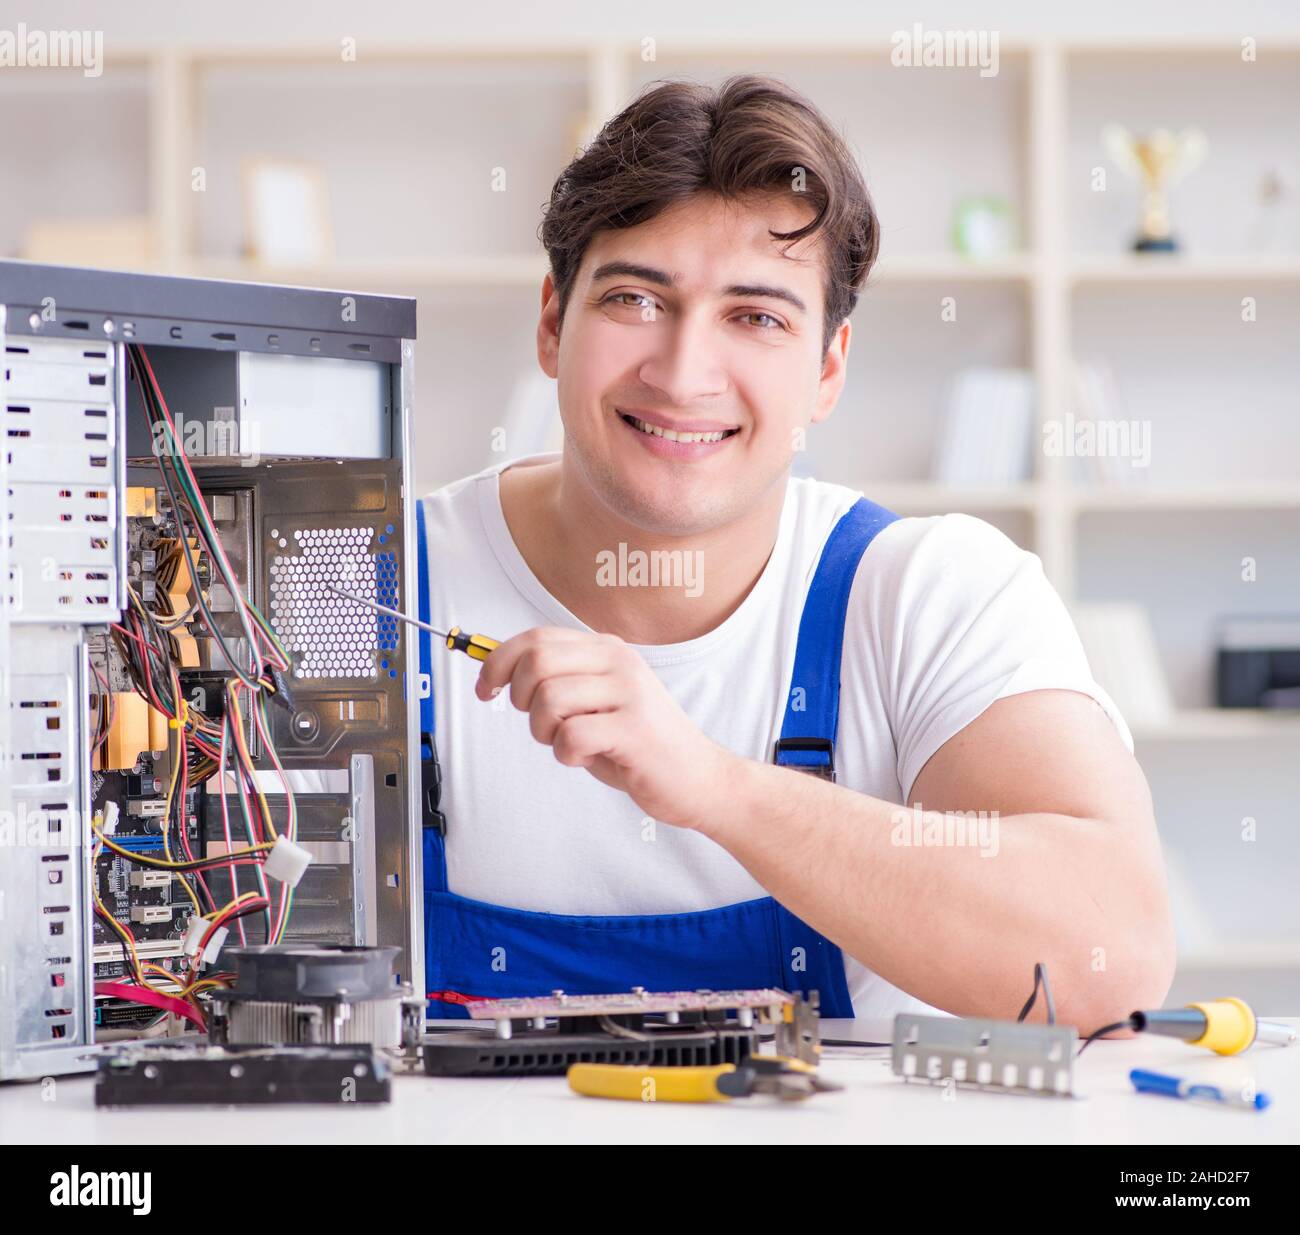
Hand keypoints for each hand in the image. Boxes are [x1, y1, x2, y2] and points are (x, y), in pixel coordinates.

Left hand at [474, 627, 738, 828]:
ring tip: (571, 744)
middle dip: (520, 698)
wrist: (698, 779)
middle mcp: (619, 663)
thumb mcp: (597, 702)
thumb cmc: (639, 745)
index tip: (486, 688)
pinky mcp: (635, 729)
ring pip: (549, 699)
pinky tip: (588, 757)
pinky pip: (571, 736)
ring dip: (544, 732)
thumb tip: (501, 673)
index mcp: (607, 650)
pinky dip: (567, 755)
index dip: (498, 661)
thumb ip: (560, 683)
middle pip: (536, 661)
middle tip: (540, 724)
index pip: (536, 637)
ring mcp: (630, 693)